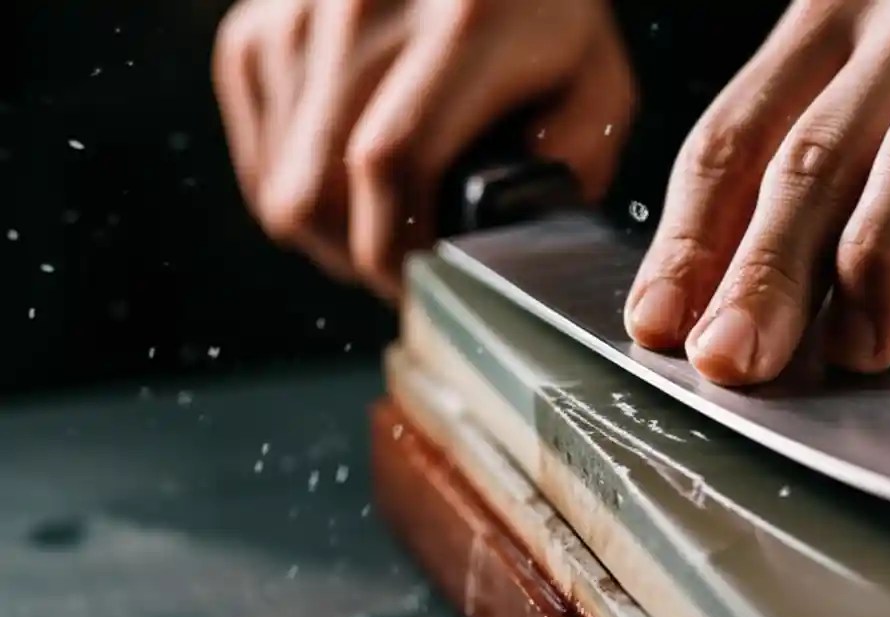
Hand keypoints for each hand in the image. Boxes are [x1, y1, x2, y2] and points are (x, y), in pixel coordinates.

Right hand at [213, 0, 634, 301]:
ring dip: (331, 236)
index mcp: (461, 23)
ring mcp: (299, 17)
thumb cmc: (543, 13)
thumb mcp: (595, 80)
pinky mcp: (259, 30)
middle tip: (406, 273)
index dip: (402, 248)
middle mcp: (363, 10)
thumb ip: (573, 159)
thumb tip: (513, 233)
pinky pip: (259, 155)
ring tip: (382, 231)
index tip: (430, 282)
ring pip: (280, 187)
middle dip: (361, 261)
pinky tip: (350, 185)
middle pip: (318, 190)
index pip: (392, 163)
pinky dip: (300, 191)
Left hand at [625, 0, 889, 382]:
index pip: (733, 137)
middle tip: (732, 361)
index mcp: (829, 19)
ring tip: (853, 358)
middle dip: (763, 274)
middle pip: (813, 159)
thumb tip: (722, 292)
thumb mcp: (871, 70)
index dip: (689, 238)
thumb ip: (799, 161)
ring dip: (875, 277)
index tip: (659, 323)